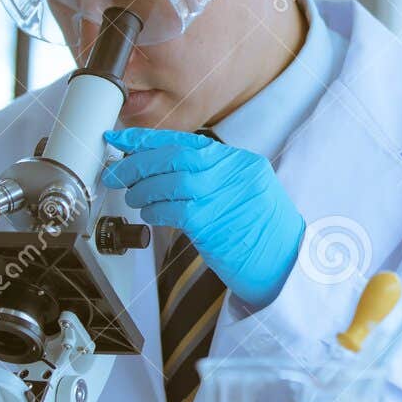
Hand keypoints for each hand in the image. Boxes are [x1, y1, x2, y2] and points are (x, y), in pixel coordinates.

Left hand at [103, 127, 304, 305]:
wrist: (284, 263)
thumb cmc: (264, 233)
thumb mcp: (246, 192)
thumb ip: (213, 178)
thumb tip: (165, 171)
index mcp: (240, 162)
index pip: (186, 142)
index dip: (148, 139)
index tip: (122, 138)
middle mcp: (232, 172)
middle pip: (173, 156)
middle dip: (137, 163)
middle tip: (116, 172)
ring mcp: (220, 195)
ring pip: (167, 181)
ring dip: (141, 189)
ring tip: (133, 197)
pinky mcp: (209, 221)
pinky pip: (169, 209)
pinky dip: (152, 210)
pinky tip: (148, 214)